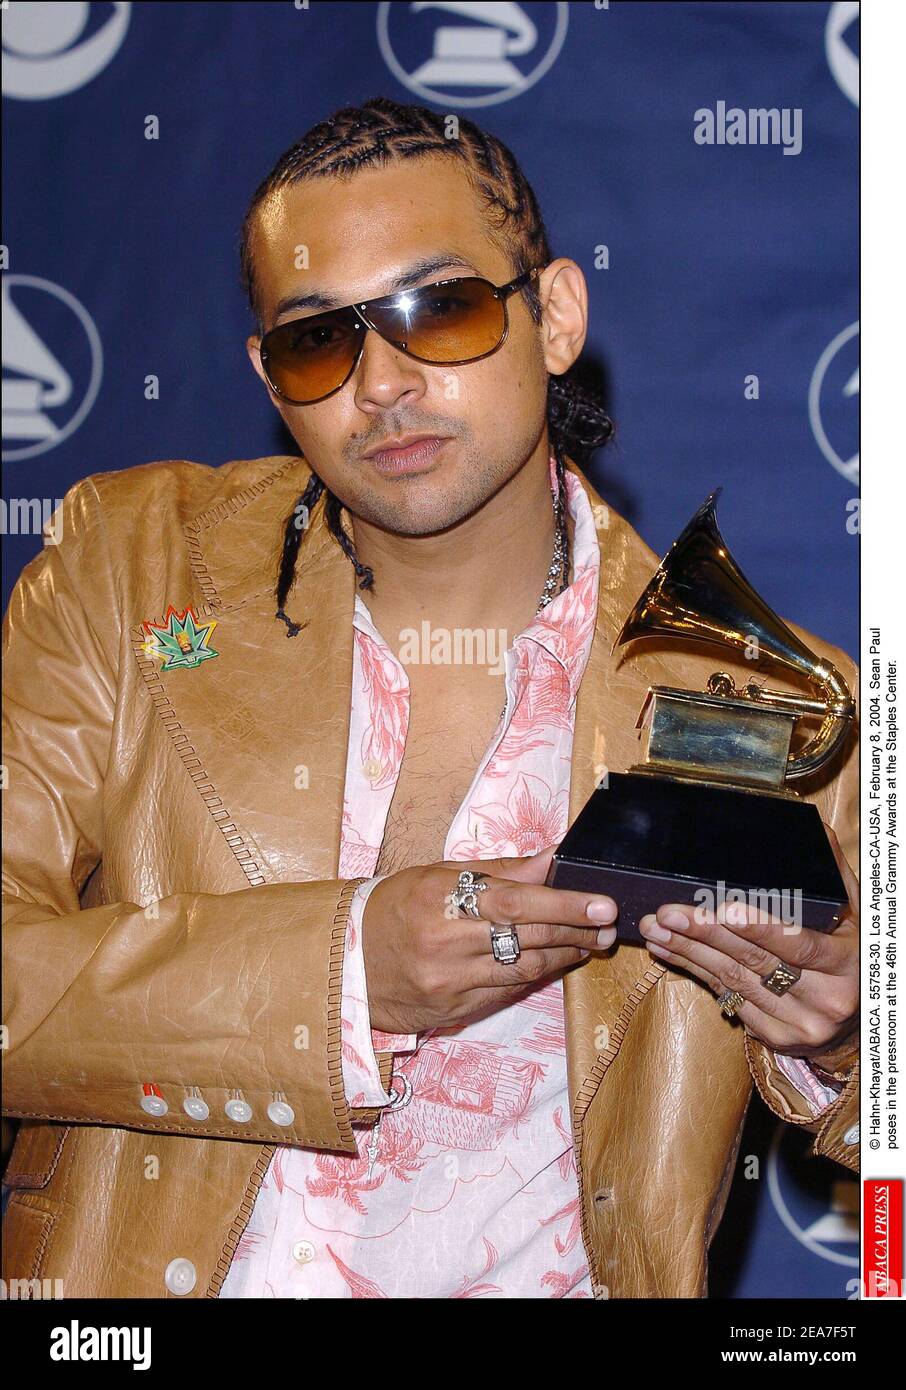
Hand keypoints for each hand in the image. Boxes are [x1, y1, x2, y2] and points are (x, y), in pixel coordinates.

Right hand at [361, 845, 616, 1034]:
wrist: (347, 962)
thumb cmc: (394, 908)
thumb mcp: (437, 875)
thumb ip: (500, 871)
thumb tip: (551, 859)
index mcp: (440, 900)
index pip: (516, 903)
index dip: (564, 904)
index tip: (601, 903)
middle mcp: (445, 944)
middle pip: (528, 938)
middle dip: (576, 931)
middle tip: (608, 922)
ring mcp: (449, 984)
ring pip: (524, 969)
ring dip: (565, 955)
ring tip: (591, 941)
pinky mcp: (453, 1011)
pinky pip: (507, 991)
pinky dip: (536, 975)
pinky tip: (556, 961)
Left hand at [637, 826, 858, 1057]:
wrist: (861, 1019)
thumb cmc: (854, 953)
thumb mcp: (857, 915)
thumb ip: (833, 874)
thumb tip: (814, 829)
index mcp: (846, 964)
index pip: (798, 946)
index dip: (760, 928)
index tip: (724, 910)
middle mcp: (824, 999)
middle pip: (753, 962)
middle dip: (705, 934)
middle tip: (669, 912)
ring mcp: (798, 1024)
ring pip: (732, 980)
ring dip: (688, 952)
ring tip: (656, 927)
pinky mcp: (773, 1037)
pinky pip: (726, 997)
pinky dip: (693, 971)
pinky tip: (668, 951)